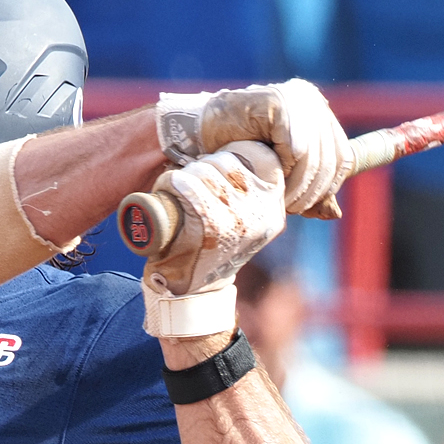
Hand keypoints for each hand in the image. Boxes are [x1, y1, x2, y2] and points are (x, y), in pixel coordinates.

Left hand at [141, 141, 285, 338]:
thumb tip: (242, 153)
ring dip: (185, 171)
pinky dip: (173, 180)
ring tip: (178, 185)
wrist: (195, 291)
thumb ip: (253, 195)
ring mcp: (237, 219)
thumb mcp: (247, 223)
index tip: (219, 163)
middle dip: (204, 163)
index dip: (236, 152)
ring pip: (205, 169)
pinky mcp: (211, 226)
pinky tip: (170, 185)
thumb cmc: (215, 249)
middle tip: (191, 178)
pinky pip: (189, 186)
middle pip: (228, 161)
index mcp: (273, 208)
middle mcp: (261, 212)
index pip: (263, 158)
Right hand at [155, 79, 353, 218]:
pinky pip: (296, 148)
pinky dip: (285, 170)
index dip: (329, 186)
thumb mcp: (281, 174)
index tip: (308, 207)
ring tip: (280, 200)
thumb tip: (335, 214)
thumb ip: (308, 189)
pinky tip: (270, 179)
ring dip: (298, 185)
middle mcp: (310, 99)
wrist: (197, 134)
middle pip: (331, 157)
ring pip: (314, 157)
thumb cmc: (236, 154)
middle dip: (312, 190)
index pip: (342, 155)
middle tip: (292, 209)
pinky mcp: (280, 103)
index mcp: (317, 111)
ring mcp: (296, 98)